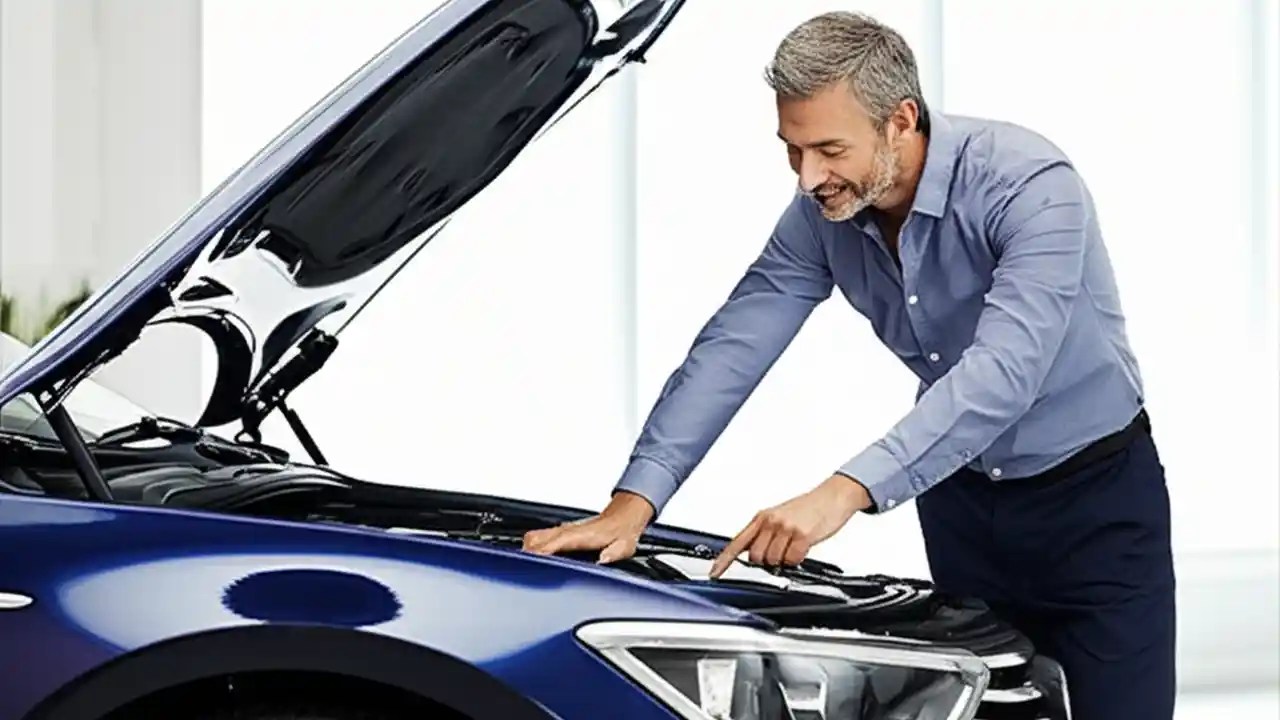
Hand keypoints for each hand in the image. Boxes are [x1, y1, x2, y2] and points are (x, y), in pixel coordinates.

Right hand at [522, 491, 654, 563]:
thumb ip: (614, 553)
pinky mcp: (562, 532)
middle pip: (535, 539)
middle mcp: (568, 531)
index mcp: (580, 536)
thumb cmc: (622, 533)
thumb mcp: (624, 546)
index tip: (530, 565)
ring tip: (524, 568)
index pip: (552, 543)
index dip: (540, 554)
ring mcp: (563, 530)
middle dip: (526, 555)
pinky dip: (532, 547)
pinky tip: (533, 559)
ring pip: (534, 536)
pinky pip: (539, 537)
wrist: (623, 518)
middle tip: (523, 571)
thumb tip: (603, 559)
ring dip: (527, 550)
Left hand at [709, 474, 871, 577]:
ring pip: (773, 561)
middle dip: (767, 561)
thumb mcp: (780, 515)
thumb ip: (764, 532)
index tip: (714, 572)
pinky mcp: (801, 535)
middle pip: (756, 557)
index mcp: (762, 517)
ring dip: (784, 559)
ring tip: (795, 545)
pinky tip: (804, 546)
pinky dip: (798, 559)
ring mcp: (785, 528)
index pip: (737, 542)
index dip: (724, 560)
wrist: (832, 496)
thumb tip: (753, 553)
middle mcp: (770, 521)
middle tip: (782, 551)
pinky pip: (792, 560)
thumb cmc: (808, 507)